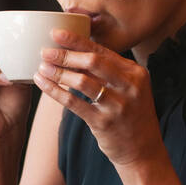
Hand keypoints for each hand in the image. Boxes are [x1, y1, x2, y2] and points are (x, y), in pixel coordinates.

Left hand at [32, 29, 167, 171]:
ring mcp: (118, 105)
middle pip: (92, 62)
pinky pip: (74, 102)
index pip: (102, 51)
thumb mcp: (129, 89)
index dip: (77, 40)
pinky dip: (56, 91)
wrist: (143, 151)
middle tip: (45, 50)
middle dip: (66, 54)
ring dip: (58, 72)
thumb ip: (109, 72)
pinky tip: (43, 84)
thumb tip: (75, 51)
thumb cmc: (131, 116)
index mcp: (136, 73)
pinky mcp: (104, 123)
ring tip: (42, 67)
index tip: (56, 33)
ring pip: (82, 81)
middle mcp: (130, 86)